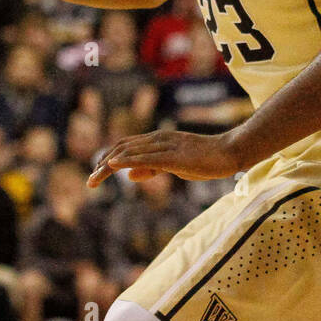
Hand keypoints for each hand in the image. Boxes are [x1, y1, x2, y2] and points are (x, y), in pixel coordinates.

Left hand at [88, 130, 241, 185]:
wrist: (230, 152)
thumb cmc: (205, 160)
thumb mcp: (174, 166)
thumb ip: (152, 168)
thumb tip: (129, 175)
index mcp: (158, 139)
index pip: (125, 146)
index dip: (108, 158)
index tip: (96, 173)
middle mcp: (159, 139)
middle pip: (122, 148)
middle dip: (102, 164)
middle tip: (90, 181)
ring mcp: (166, 146)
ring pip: (130, 152)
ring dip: (108, 165)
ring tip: (94, 178)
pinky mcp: (174, 157)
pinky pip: (146, 158)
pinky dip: (126, 160)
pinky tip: (113, 166)